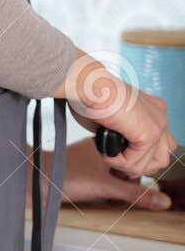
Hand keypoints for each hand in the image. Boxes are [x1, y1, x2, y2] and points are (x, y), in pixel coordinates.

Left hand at [56, 137, 171, 211]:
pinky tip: (92, 193)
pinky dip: (101, 189)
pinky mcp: (81, 171)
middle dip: (124, 182)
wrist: (34, 181)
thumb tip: (160, 200)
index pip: (136, 158)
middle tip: (113, 188)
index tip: (131, 183)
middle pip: (126, 168)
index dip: (137, 173)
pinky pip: (101, 181)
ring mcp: (89, 160)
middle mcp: (98, 149)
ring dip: (112, 186)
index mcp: (106, 143)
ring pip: (113, 175)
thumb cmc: (64, 175)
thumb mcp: (106, 186)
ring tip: (101, 191)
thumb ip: (134, 194)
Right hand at [63, 55, 176, 179]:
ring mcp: (157, 125)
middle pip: (162, 157)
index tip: (119, 160)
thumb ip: (121, 134)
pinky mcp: (150, 133)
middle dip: (140, 166)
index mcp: (152, 110)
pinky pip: (136, 162)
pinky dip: (118, 162)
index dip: (140, 158)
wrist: (88, 84)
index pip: (159, 144)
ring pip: (152, 163)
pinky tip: (106, 152)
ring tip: (109, 157)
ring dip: (128, 166)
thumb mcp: (111, 118)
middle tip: (118, 166)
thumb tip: (116, 151)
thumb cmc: (90, 95)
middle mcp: (159, 115)